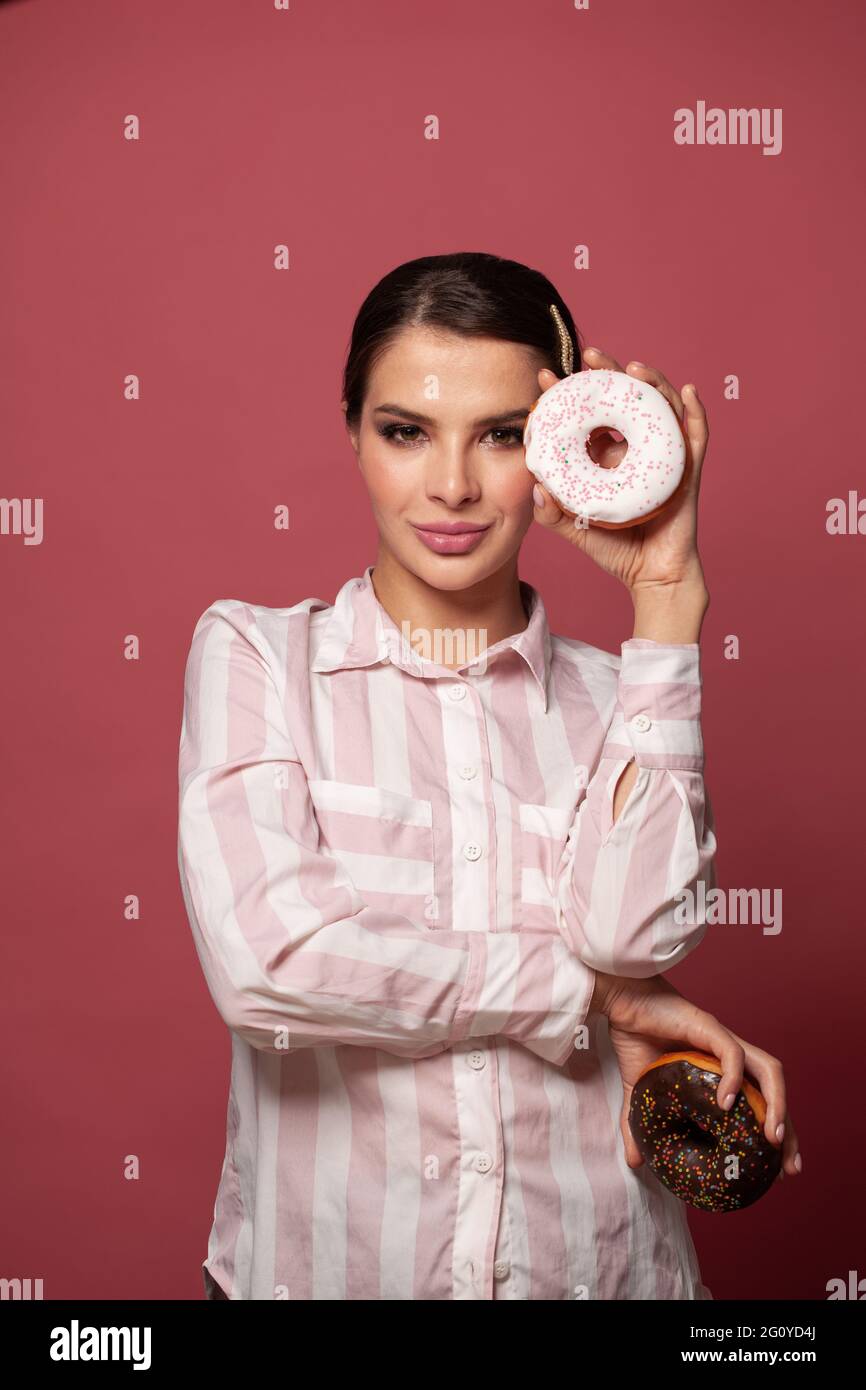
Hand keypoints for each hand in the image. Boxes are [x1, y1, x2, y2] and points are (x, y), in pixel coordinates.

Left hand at [530, 348, 709, 596]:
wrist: (651, 577)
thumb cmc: (616, 550)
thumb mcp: (574, 528)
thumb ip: (551, 511)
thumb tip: (535, 485)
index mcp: (610, 455)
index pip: (590, 414)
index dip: (571, 394)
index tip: (545, 377)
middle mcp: (638, 448)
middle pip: (627, 399)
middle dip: (609, 373)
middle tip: (589, 356)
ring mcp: (665, 455)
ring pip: (662, 407)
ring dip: (651, 383)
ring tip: (632, 368)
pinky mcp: (687, 470)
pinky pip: (697, 436)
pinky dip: (696, 412)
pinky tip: (686, 391)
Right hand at [589, 971, 800, 1179]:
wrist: (622, 1002)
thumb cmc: (637, 1040)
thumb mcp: (639, 1094)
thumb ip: (638, 1126)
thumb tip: (634, 1162)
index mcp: (724, 1070)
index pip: (764, 1103)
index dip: (778, 1133)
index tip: (782, 1168)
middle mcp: (733, 1056)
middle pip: (777, 1090)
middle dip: (790, 1128)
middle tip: (789, 1166)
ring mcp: (724, 1040)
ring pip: (768, 1070)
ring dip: (778, 1104)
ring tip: (773, 1137)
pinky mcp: (709, 1027)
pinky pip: (733, 1054)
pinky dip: (735, 1079)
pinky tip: (726, 1104)